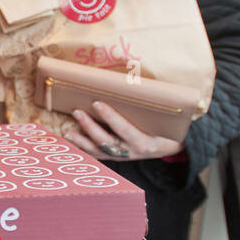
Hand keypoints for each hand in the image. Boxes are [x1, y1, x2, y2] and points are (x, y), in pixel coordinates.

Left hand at [63, 100, 182, 161]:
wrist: (172, 147)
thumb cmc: (167, 129)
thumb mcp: (162, 120)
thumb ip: (148, 106)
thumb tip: (131, 81)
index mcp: (144, 142)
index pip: (123, 128)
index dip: (109, 117)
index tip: (97, 103)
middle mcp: (131, 152)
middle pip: (105, 140)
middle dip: (89, 126)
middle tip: (77, 111)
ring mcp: (122, 157)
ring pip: (98, 151)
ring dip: (81, 141)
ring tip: (67, 132)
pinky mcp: (116, 158)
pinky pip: (97, 155)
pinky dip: (83, 149)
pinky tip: (72, 141)